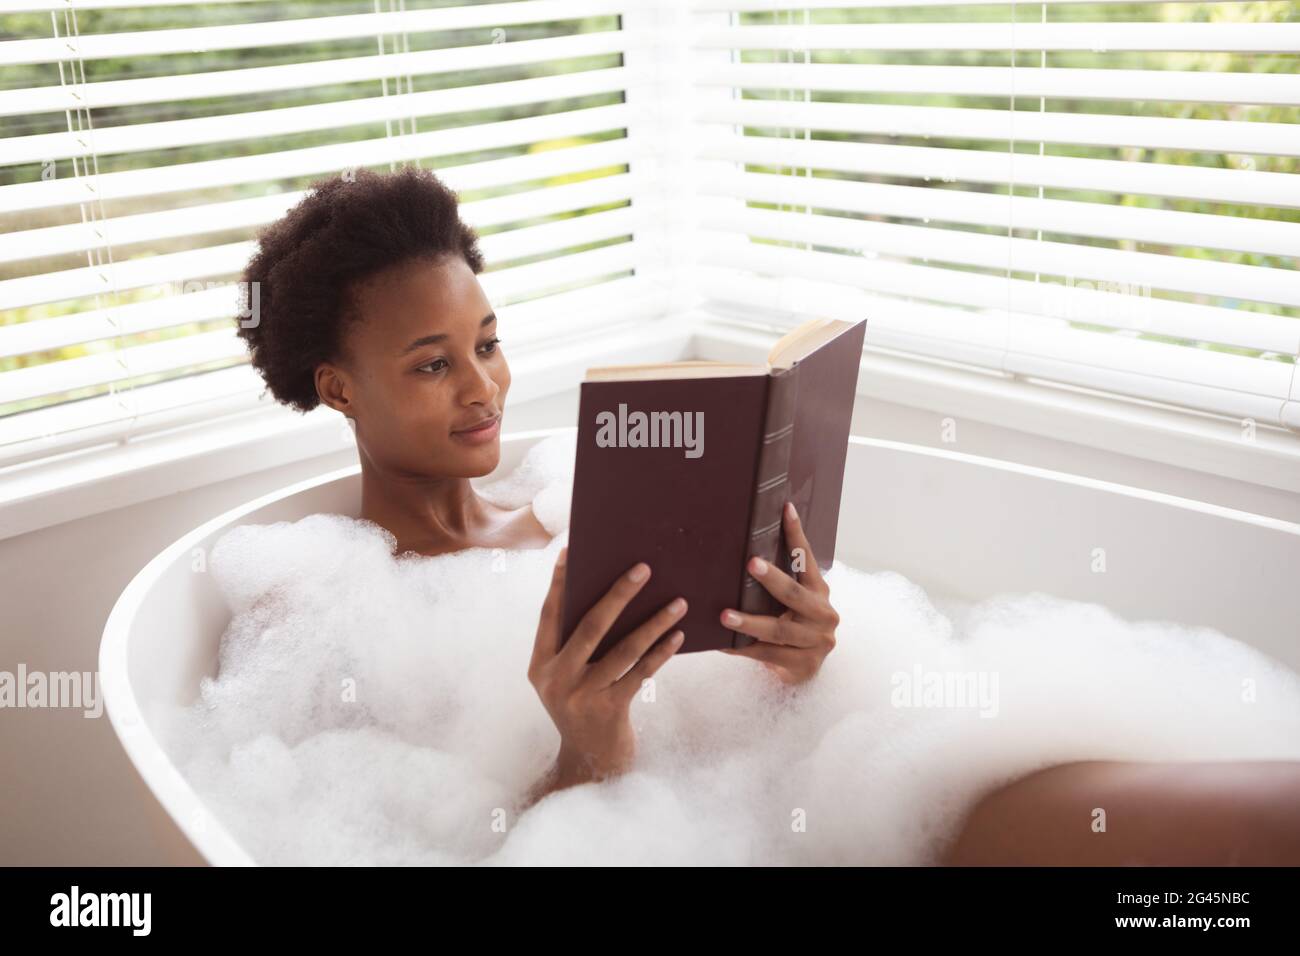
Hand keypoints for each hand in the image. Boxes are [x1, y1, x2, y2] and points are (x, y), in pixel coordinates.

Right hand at [527, 547, 686, 786]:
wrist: (590, 765)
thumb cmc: (584, 708)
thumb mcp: (566, 679)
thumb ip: (575, 646)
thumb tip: (607, 595)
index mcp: (540, 665)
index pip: (550, 614)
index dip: (561, 582)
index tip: (573, 551)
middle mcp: (556, 679)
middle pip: (590, 625)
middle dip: (618, 593)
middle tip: (644, 568)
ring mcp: (582, 696)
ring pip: (623, 648)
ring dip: (654, 622)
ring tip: (678, 602)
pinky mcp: (610, 711)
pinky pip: (641, 673)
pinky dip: (661, 653)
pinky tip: (678, 636)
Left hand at [718, 501, 838, 685]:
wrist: (806, 666)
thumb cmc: (793, 625)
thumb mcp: (794, 602)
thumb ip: (782, 581)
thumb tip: (744, 550)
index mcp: (819, 592)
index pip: (806, 559)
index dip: (796, 534)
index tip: (785, 509)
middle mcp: (823, 614)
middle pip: (794, 595)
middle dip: (772, 579)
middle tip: (751, 563)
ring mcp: (816, 642)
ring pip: (778, 631)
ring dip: (749, 622)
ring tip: (724, 615)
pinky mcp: (803, 665)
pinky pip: (766, 655)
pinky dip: (742, 648)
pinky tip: (722, 644)